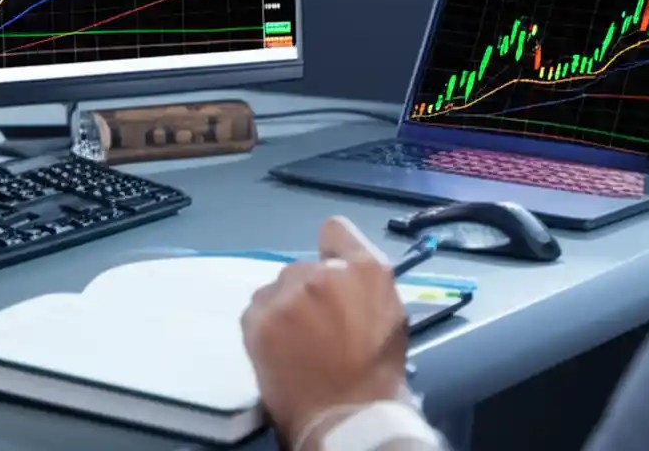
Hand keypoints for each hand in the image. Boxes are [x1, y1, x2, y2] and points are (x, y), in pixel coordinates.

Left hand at [241, 217, 408, 449]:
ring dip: (285, 307)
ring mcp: (287, 294)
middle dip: (308, 290)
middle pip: (304, 268)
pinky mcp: (258, 317)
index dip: (331, 248)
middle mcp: (323, 272)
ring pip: (277, 289)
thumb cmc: (376, 374)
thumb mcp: (390, 317)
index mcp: (366, 270)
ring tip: (297, 342)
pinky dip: (265, 326)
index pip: (335, 230)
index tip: (328, 268)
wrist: (345, 417)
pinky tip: (280, 350)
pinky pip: (257, 309)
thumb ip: (366, 284)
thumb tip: (344, 273)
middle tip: (317, 326)